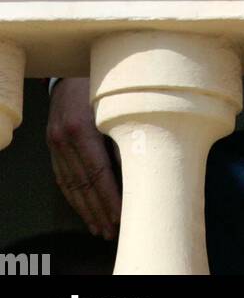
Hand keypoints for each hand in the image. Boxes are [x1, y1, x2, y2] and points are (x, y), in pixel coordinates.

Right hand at [46, 78, 120, 239]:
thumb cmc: (102, 82)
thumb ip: (123, 133)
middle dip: (99, 210)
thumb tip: (138, 168)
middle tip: (112, 230)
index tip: (121, 215)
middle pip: (83, 184)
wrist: (73, 67)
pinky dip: (73, 197)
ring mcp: (54, 143)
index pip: (97, 173)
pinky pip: (61, 177)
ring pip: (70, 185)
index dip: (109, 197)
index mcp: (81, 128)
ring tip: (99, 228)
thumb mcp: (116, 102)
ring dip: (85, 209)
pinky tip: (83, 209)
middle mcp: (63, 138)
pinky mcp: (52, 144)